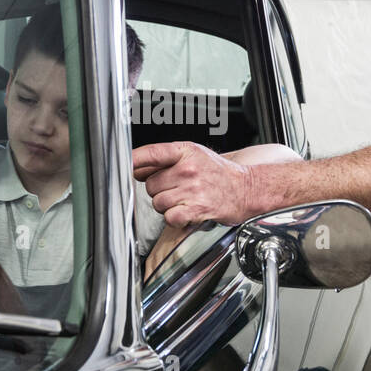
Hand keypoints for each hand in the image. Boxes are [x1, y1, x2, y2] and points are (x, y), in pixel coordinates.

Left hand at [133, 141, 256, 227]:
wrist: (246, 189)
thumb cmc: (218, 173)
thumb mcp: (193, 156)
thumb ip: (164, 161)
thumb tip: (135, 169)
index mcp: (186, 152)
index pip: (152, 153)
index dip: (134, 160)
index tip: (124, 165)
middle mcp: (188, 169)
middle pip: (151, 184)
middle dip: (158, 190)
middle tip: (175, 189)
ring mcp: (193, 189)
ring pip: (158, 202)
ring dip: (166, 206)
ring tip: (183, 200)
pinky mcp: (198, 209)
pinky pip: (170, 217)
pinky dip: (175, 218)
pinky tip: (186, 211)